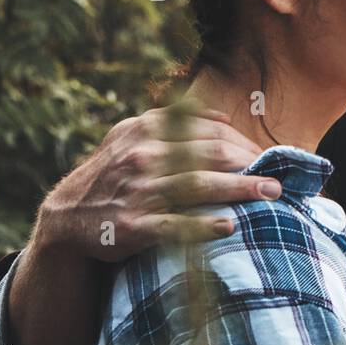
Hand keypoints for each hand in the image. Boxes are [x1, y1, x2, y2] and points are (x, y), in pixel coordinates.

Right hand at [31, 104, 277, 263]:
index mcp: (146, 131)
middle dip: (250, 164)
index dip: (244, 144)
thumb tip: (222, 118)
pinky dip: (203, 226)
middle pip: (209, 155)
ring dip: (240, 189)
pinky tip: (229, 226)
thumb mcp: (131, 137)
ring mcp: (138, 191)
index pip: (208, 132)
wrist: (66, 217)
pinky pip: (175, 225)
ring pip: (198, 186)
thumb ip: (173, 124)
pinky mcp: (133, 225)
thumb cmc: (112, 175)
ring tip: (270, 194)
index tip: (269, 157)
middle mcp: (143, 157)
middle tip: (280, 177)